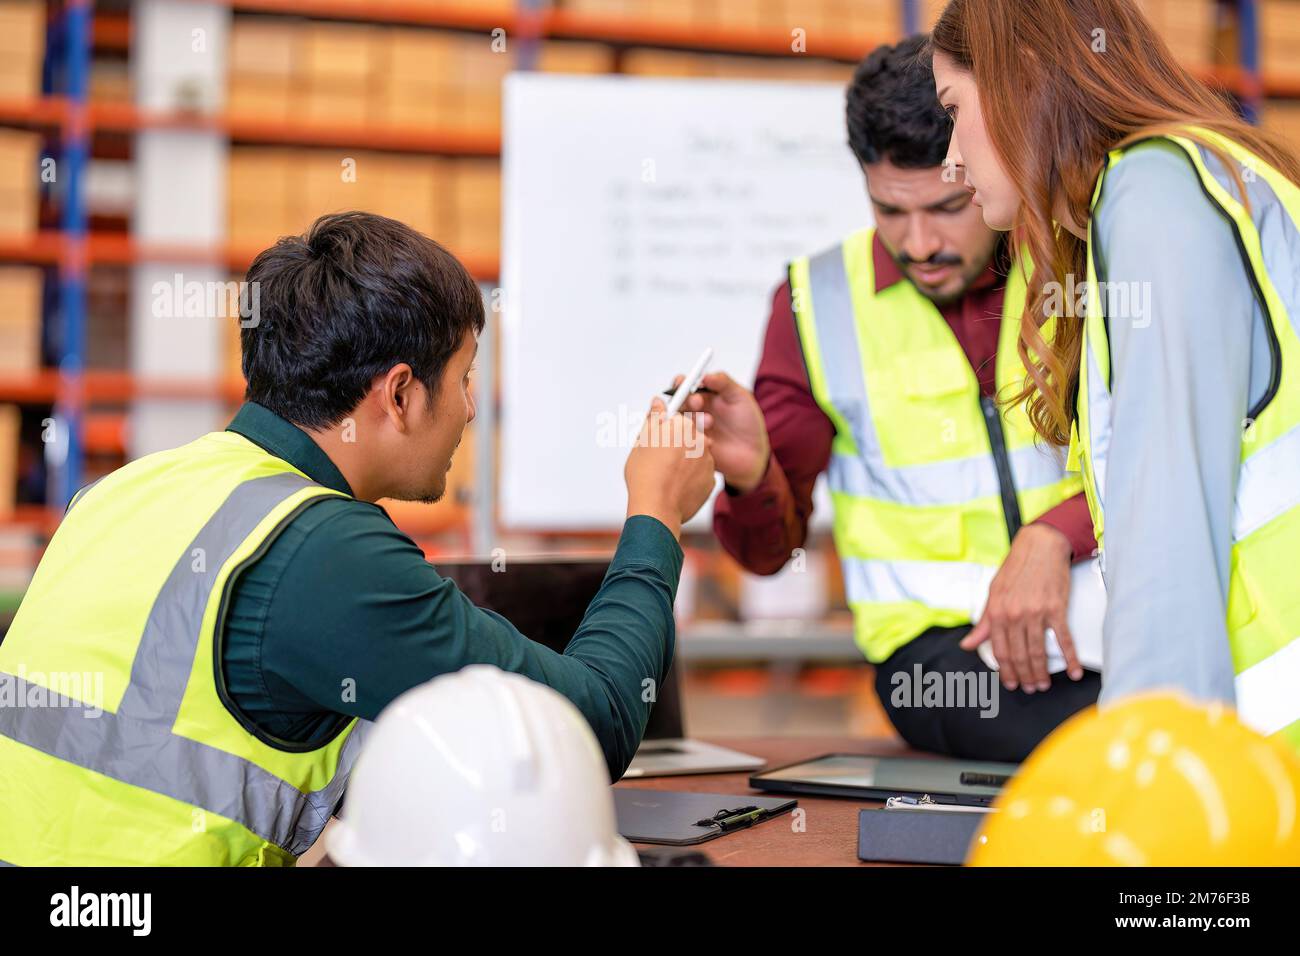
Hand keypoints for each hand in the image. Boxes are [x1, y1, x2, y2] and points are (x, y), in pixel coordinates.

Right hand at [624, 397, 716, 538]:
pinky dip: (691, 478)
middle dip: (677, 443)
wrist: (656, 509)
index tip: (661, 434)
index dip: (667, 427)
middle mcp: (701, 441)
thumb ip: (654, 418)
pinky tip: (676, 486)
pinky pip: (700, 474)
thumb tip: (658, 402)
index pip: (678, 418)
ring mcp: (708, 462)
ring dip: (685, 461)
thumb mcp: (643, 441)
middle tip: (661, 458)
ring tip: (667, 475)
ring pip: (696, 456)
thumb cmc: (645, 474)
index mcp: (683, 426)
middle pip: (689, 436)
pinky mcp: (711, 481)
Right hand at [677, 371, 769, 493]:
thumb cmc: (748, 423)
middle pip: (678, 402)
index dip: (681, 383)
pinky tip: (709, 438)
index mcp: (705, 396)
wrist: (753, 453)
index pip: (686, 386)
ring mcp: (692, 428)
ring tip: (710, 422)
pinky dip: (692, 435)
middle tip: (697, 402)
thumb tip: (705, 375)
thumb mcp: (740, 397)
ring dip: (692, 417)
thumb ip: (723, 382)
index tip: (682, 382)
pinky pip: (682, 438)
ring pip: (679, 419)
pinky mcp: (691, 445)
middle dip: (685, 399)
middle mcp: (695, 411)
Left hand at [960, 523, 1082, 690]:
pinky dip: (1070, 658)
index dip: (1005, 670)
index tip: (1010, 682)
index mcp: (997, 611)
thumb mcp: (993, 593)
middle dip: (1023, 676)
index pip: (999, 650)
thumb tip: (968, 644)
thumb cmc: (1016, 568)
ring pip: (1038, 652)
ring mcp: (1036, 613)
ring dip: (1041, 672)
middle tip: (1029, 688)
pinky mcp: (1056, 609)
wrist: (1040, 546)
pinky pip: (1064, 639)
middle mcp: (1014, 614)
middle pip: (1019, 655)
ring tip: (1043, 684)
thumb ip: (984, 622)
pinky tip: (1073, 671)